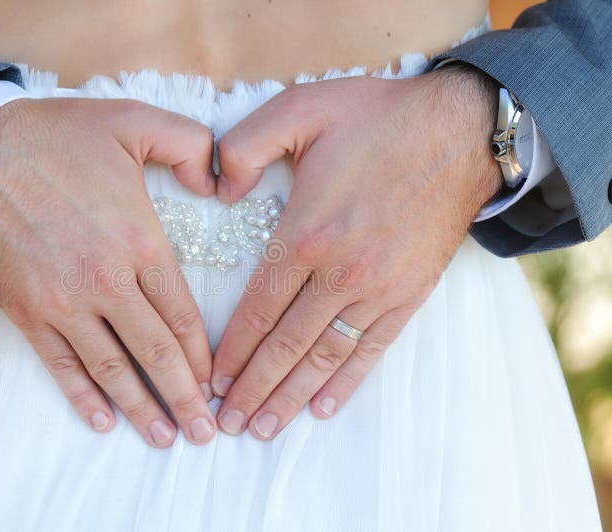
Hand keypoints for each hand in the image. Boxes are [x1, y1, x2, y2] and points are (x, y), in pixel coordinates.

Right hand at [0, 97, 218, 446]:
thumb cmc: (59, 138)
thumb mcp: (135, 122)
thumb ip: (191, 146)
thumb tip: (219, 184)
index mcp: (140, 243)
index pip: (183, 316)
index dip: (205, 357)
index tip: (219, 384)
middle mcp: (106, 283)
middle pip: (157, 354)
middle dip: (185, 398)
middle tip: (207, 434)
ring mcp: (64, 303)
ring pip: (113, 369)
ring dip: (142, 409)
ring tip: (166, 439)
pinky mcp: (28, 312)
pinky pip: (61, 364)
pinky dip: (84, 396)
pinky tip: (104, 421)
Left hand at [211, 65, 502, 438]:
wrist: (460, 130)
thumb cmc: (376, 118)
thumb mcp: (298, 109)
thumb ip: (242, 147)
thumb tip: (217, 193)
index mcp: (308, 233)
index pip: (259, 308)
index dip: (232, 349)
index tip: (210, 380)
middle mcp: (342, 272)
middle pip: (287, 344)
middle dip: (253, 388)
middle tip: (226, 423)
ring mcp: (379, 289)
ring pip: (325, 356)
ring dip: (291, 396)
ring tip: (263, 428)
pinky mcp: (409, 295)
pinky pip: (372, 350)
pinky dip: (346, 382)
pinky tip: (322, 407)